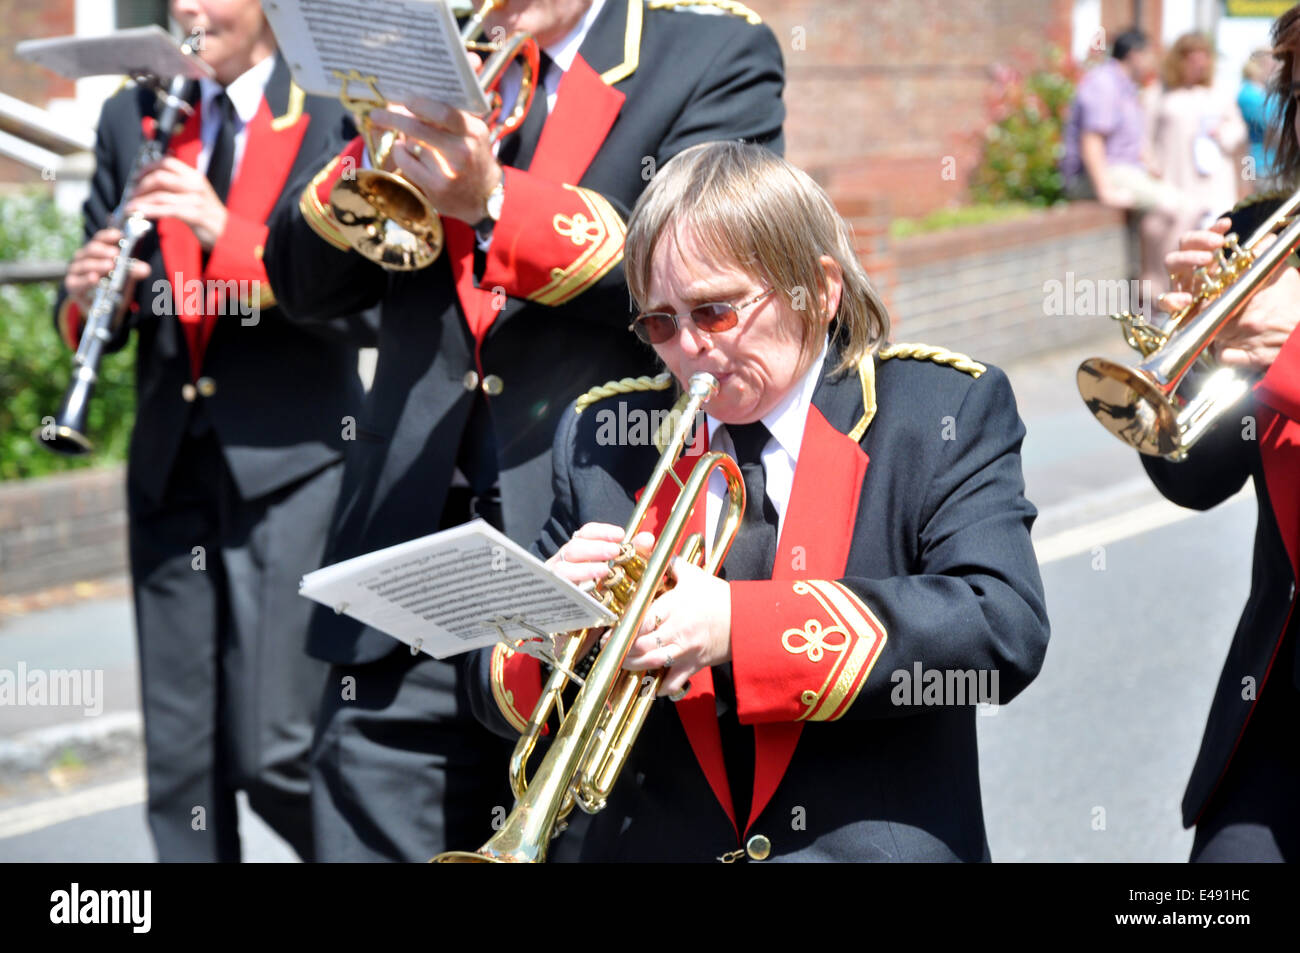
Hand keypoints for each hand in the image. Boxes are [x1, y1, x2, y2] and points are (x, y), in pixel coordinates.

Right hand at [64, 227, 149, 313]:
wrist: (103, 309)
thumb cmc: (113, 286)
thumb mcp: (125, 277)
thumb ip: (133, 272)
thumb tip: (145, 269)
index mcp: (96, 251)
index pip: (100, 239)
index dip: (108, 236)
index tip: (118, 235)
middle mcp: (83, 257)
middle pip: (91, 249)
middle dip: (104, 251)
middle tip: (116, 254)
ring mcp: (76, 271)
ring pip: (85, 264)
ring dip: (98, 264)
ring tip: (110, 265)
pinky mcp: (73, 285)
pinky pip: (78, 281)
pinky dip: (87, 280)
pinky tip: (94, 278)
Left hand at [126, 156, 227, 249]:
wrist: (229, 234)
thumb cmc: (208, 216)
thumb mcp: (195, 194)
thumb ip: (179, 185)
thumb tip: (153, 180)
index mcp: (195, 177)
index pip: (167, 162)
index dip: (148, 167)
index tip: (136, 177)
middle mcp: (196, 185)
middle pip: (161, 177)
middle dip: (141, 185)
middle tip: (131, 194)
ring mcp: (197, 200)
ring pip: (161, 195)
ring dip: (141, 200)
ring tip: (130, 207)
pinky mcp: (196, 215)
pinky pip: (168, 210)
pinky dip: (150, 211)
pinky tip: (140, 213)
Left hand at [372, 93, 501, 225]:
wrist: (483, 196)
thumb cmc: (472, 157)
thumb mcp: (471, 133)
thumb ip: (450, 116)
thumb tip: (411, 99)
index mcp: (474, 131)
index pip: (444, 113)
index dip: (420, 105)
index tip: (404, 99)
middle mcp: (464, 150)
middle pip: (419, 129)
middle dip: (394, 118)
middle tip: (376, 114)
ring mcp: (450, 170)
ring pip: (410, 144)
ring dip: (403, 139)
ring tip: (407, 140)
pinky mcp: (437, 186)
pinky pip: (407, 162)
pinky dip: (400, 154)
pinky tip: (404, 152)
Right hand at [547, 523, 653, 659]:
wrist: (575, 645)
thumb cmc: (596, 608)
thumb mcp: (617, 583)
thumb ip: (633, 559)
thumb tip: (647, 538)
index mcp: (577, 557)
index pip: (584, 535)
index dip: (601, 532)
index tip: (620, 535)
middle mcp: (562, 566)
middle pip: (572, 548)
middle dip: (595, 547)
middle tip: (615, 551)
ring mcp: (553, 585)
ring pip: (561, 568)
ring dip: (584, 567)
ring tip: (605, 570)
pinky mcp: (549, 604)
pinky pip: (557, 592)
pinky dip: (574, 589)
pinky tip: (590, 590)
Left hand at [621, 557, 731, 698]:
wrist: (747, 619)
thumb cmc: (720, 597)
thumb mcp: (695, 576)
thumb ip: (672, 566)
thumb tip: (655, 551)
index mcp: (674, 606)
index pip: (641, 619)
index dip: (623, 628)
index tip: (610, 631)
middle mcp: (677, 629)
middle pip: (641, 644)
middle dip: (622, 649)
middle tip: (610, 649)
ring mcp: (685, 649)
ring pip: (652, 662)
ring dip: (634, 665)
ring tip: (623, 663)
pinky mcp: (695, 665)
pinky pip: (674, 681)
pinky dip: (660, 686)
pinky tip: (651, 684)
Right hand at [1161, 218, 1299, 370]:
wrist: (1274, 343)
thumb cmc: (1276, 309)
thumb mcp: (1275, 278)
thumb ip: (1269, 257)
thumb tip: (1269, 238)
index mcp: (1217, 266)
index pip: (1206, 242)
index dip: (1211, 230)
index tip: (1226, 226)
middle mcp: (1199, 278)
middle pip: (1184, 250)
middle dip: (1195, 243)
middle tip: (1213, 249)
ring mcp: (1189, 294)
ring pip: (1172, 270)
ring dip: (1184, 261)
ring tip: (1204, 263)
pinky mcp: (1182, 315)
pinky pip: (1166, 304)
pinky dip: (1171, 298)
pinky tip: (1185, 299)